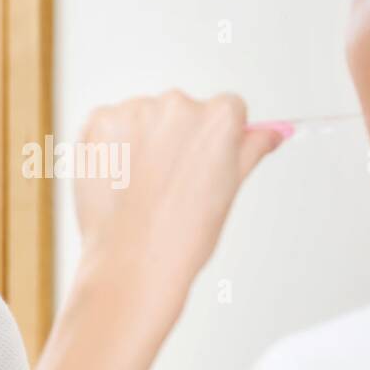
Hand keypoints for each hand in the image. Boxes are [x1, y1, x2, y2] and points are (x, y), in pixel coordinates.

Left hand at [75, 90, 285, 287]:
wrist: (132, 264)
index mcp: (218, 117)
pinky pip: (110, 125)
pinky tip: (119, 180)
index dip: (218, 140)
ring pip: (144, 117)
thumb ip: (250, 150)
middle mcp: (177, 104)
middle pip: (183, 111)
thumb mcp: (229, 190)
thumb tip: (270, 134)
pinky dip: (113, 147)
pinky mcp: (99, 122)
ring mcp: (134, 111)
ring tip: (142, 188)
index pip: (228, 109)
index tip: (206, 163)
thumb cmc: (183, 236)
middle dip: (178, 140)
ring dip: (143, 141)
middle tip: (171, 184)